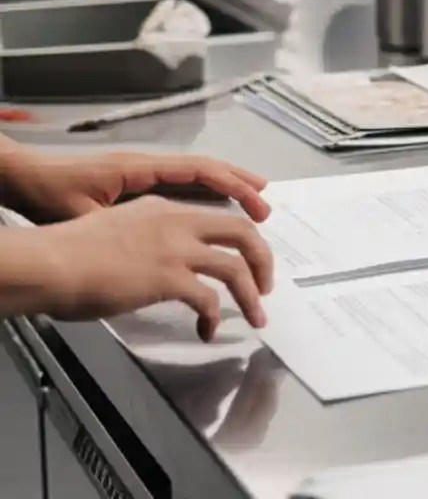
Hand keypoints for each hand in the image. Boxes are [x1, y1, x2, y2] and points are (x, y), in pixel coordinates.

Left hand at [0, 149, 270, 223]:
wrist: (24, 178)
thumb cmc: (48, 194)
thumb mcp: (83, 215)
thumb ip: (121, 226)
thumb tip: (150, 245)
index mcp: (140, 170)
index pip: (199, 171)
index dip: (232, 186)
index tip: (256, 203)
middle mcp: (148, 166)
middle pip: (207, 169)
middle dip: (241, 184)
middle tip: (267, 206)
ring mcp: (144, 173)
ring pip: (198, 175)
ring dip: (228, 187)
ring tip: (255, 203)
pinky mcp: (138, 184)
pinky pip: (183, 184)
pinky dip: (207, 193)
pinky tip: (216, 209)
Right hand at [36, 196, 273, 340]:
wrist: (51, 263)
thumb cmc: (69, 253)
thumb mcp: (116, 230)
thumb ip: (145, 240)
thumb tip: (155, 265)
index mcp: (162, 209)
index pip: (215, 218)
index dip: (237, 239)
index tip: (247, 257)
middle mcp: (176, 223)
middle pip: (242, 232)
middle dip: (262, 259)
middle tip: (266, 285)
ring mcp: (176, 249)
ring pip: (237, 268)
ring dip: (251, 295)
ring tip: (257, 316)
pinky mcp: (170, 278)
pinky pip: (209, 300)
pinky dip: (213, 318)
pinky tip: (206, 330)